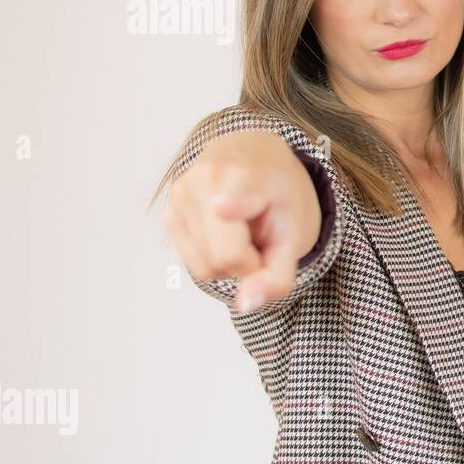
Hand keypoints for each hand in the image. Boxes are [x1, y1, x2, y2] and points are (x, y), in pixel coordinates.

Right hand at [163, 131, 322, 313]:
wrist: (256, 157)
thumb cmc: (280, 196)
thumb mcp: (294, 234)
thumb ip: (277, 275)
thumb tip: (245, 306)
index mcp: (246, 176)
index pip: (230, 204)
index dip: (232, 208)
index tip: (221, 207)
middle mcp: (205, 180)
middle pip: (221, 258)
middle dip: (247, 263)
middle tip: (261, 241)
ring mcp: (180, 195)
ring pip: (203, 266)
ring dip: (229, 262)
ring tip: (243, 232)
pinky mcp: (168, 212)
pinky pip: (192, 261)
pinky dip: (212, 256)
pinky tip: (224, 232)